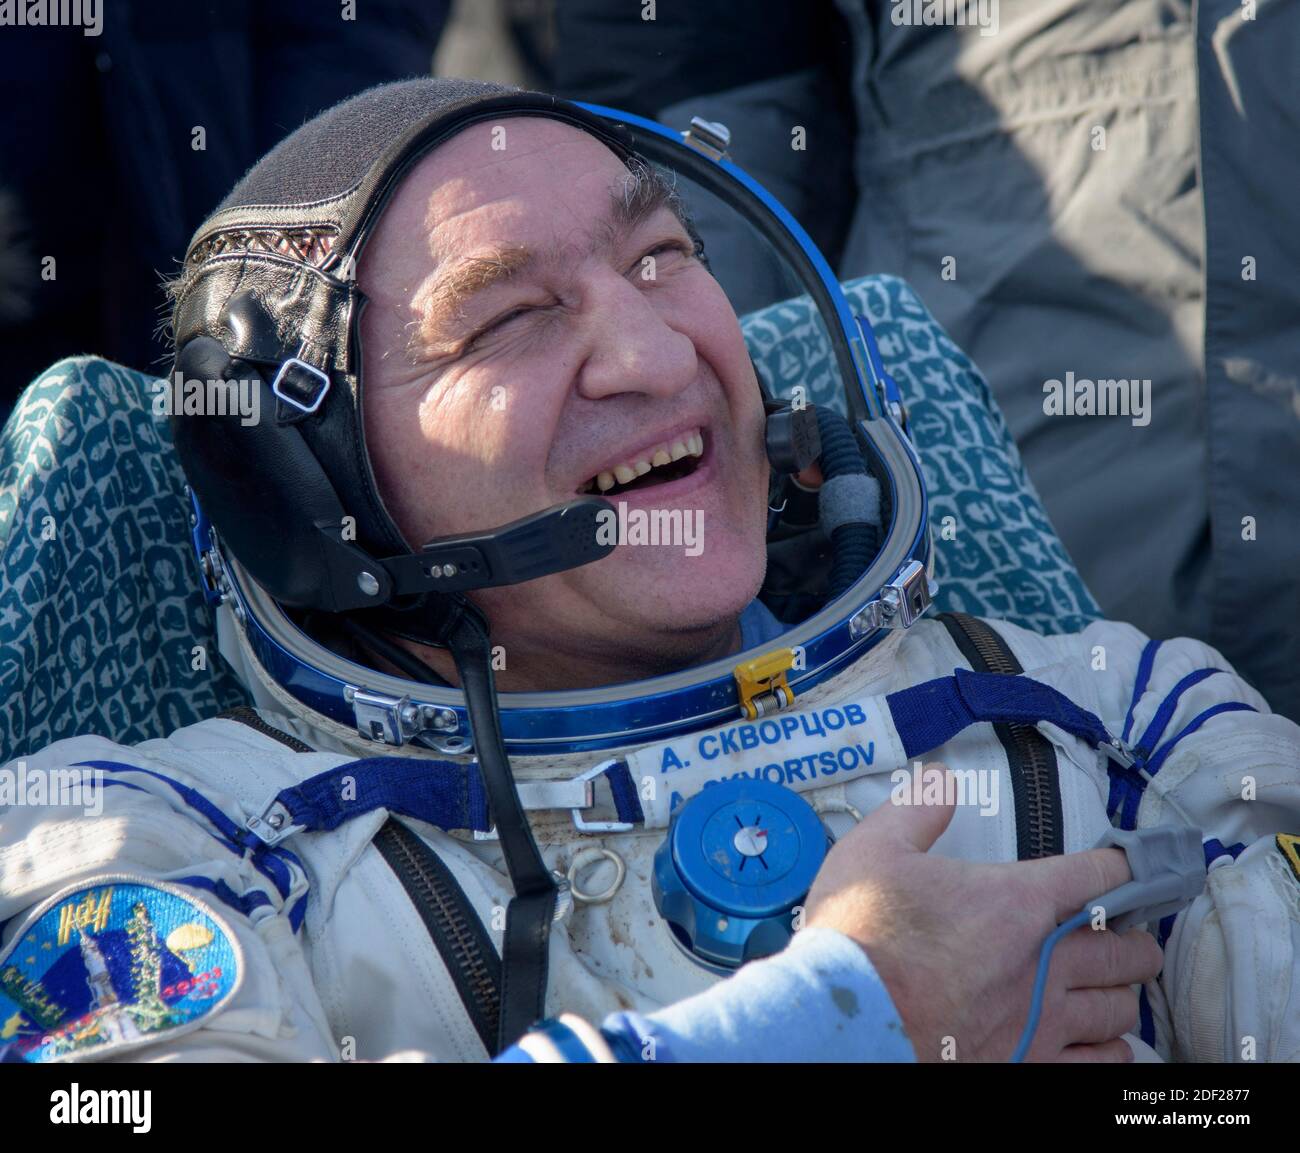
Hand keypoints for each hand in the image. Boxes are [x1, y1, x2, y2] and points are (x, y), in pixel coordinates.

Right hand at [805, 763, 1162, 1060]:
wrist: (848, 1018)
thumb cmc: (859, 939)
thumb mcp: (875, 850)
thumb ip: (917, 809)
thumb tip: (940, 781)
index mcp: (1015, 903)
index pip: (1099, 875)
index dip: (1117, 867)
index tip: (1121, 868)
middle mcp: (1044, 962)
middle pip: (1129, 949)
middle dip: (1133, 938)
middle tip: (1123, 933)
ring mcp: (1042, 1020)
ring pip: (1120, 1008)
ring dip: (1117, 992)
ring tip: (1107, 986)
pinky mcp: (1031, 1065)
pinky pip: (1103, 1061)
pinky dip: (1107, 1047)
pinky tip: (1096, 1039)